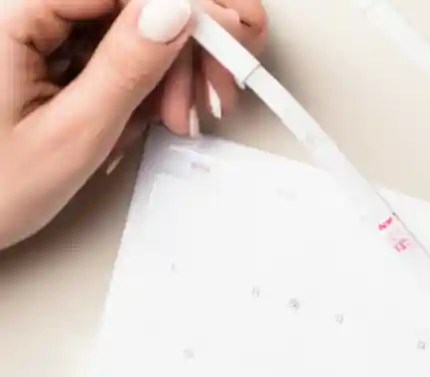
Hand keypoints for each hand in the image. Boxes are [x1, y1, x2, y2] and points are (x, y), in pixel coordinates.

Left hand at [0, 0, 266, 248]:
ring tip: (175, 121)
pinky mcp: (44, 50)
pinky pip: (112, 48)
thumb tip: (177, 10)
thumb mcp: (72, 133)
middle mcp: (20, 10)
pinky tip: (147, 116)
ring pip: (132, 26)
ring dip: (168, 71)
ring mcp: (33, 29)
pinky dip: (142, 82)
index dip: (188, 11)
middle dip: (184, 47)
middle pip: (134, 3)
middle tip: (211, 97)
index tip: (232, 45)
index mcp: (12, 12)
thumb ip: (127, 68)